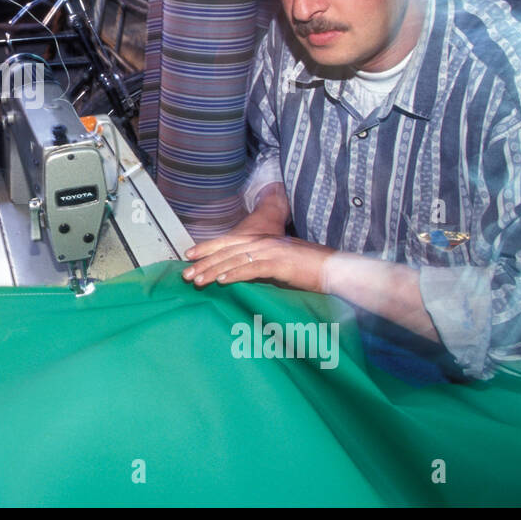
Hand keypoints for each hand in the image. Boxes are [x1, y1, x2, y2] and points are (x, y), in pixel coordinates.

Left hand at [182, 233, 334, 292]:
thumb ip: (259, 265)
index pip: (228, 242)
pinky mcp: (280, 264)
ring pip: (234, 259)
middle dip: (204, 262)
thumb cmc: (308, 269)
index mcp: (262, 239)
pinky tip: (222, 280)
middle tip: (185, 273)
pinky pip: (252, 269)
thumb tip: (239, 274)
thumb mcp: (278, 264)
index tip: (189, 255)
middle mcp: (264, 241)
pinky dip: (235, 274)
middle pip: (226, 250)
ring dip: (214, 270)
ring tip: (197, 279)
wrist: (334, 269)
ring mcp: (271, 251)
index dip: (207, 248)